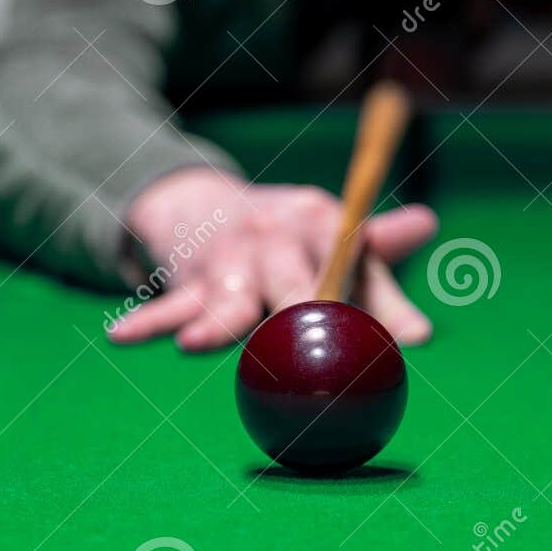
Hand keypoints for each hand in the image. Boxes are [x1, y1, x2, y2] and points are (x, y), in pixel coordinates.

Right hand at [108, 166, 436, 351]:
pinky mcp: (190, 282)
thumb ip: (379, 260)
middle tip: (310, 336)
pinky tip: (121, 337)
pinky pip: (168, 306)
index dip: (389, 303)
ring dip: (211, 322)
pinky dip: (146, 322)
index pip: (361, 265)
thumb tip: (430, 265)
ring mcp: (229, 260)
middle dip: (298, 308)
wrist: (210, 204)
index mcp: (323, 224)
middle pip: (291, 279)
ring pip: (225, 298)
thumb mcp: (338, 239)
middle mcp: (275, 238)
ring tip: (196, 346)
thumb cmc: (295, 239)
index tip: (416, 338)